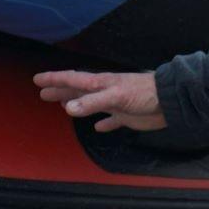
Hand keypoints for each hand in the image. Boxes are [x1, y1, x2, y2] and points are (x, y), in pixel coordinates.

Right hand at [34, 69, 166, 131]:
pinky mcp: (126, 116)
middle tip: (43, 93)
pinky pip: (111, 120)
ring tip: (62, 106)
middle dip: (59, 91)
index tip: (38, 80)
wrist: (169, 101)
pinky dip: (103, 124)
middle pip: (77, 91)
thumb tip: (68, 108)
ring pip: (90, 104)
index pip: (72, 80)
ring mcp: (115, 104)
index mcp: (99, 84)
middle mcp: (104, 92)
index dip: (54, 79)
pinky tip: (98, 128)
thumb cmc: (143, 94)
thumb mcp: (115, 96)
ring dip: (76, 105)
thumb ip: (92, 103)